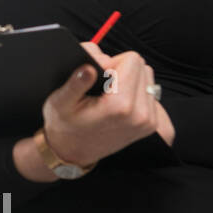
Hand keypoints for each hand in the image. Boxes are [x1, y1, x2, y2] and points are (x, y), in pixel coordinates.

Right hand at [41, 41, 161, 167]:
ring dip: (131, 80)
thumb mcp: (60, 101)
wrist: (73, 152)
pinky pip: (152, 93)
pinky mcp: (152, 125)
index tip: (98, 75)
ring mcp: (149, 122)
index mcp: (120, 106)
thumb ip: (75, 82)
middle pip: (142, 67)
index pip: (132, 60)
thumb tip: (89, 68)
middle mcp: (140, 114)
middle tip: (103, 85)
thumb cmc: (64, 125)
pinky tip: (121, 103)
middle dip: (122, 69)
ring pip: (148, 78)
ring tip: (110, 94)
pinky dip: (137, 92)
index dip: (112, 62)